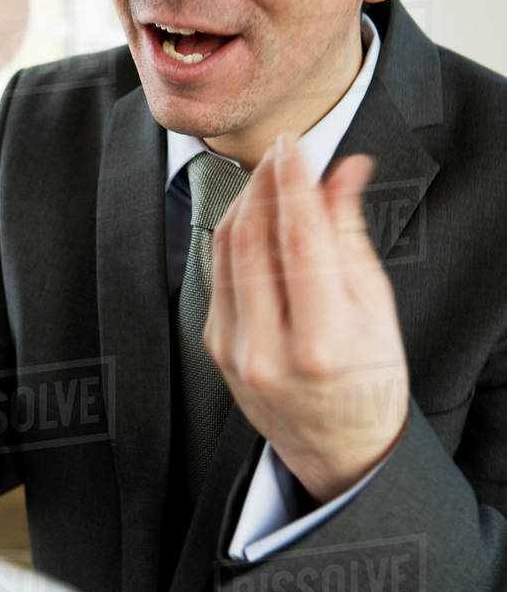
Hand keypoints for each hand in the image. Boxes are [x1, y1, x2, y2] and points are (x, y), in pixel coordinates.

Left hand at [204, 134, 408, 503]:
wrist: (336, 448)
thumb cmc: (369, 379)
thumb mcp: (376, 308)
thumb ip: (350, 235)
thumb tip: (343, 169)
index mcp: (319, 344)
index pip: (299, 239)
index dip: (295, 181)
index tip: (298, 144)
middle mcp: (267, 350)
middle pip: (253, 237)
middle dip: (267, 182)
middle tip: (286, 150)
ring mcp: (232, 350)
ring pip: (227, 249)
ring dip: (248, 201)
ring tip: (274, 174)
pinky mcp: (214, 346)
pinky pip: (217, 271)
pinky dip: (235, 232)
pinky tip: (256, 213)